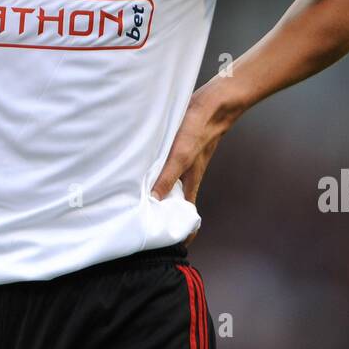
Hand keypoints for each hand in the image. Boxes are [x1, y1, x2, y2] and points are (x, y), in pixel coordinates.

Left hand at [149, 82, 243, 246]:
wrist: (212, 103)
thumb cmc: (199, 130)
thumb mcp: (180, 155)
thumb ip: (167, 177)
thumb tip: (153, 200)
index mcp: (191, 182)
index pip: (186, 216)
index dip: (181, 232)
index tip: (168, 245)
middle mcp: (187, 176)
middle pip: (175, 202)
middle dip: (162, 214)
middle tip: (141, 223)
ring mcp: (183, 162)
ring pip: (169, 185)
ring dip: (157, 193)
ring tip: (136, 201)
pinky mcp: (179, 149)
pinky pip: (166, 168)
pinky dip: (156, 174)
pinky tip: (143, 170)